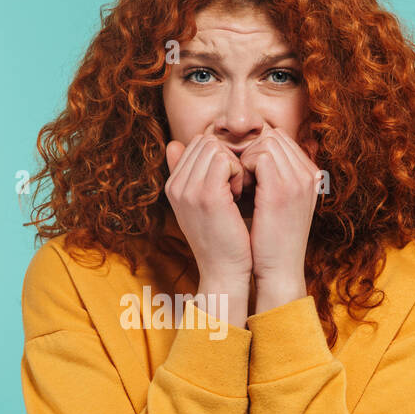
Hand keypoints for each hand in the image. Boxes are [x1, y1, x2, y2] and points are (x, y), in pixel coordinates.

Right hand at [164, 120, 253, 288]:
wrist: (225, 272)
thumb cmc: (223, 240)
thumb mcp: (203, 204)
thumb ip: (195, 175)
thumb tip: (177, 144)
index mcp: (173, 186)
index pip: (196, 143)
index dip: (221, 154)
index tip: (231, 181)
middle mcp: (175, 185)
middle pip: (205, 141)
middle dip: (228, 155)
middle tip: (238, 185)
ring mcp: (188, 190)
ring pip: (215, 146)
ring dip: (235, 163)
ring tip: (239, 190)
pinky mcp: (206, 195)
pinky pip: (225, 160)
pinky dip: (240, 172)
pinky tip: (241, 193)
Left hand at [238, 121, 319, 308]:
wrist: (277, 273)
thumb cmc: (268, 242)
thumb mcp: (272, 205)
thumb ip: (267, 179)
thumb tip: (243, 157)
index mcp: (308, 176)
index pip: (280, 139)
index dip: (254, 149)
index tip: (238, 170)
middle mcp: (308, 173)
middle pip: (274, 135)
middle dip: (248, 148)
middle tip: (233, 173)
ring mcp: (298, 179)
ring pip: (266, 140)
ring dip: (243, 157)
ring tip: (235, 182)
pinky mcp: (282, 188)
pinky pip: (258, 155)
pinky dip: (241, 166)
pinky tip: (235, 187)